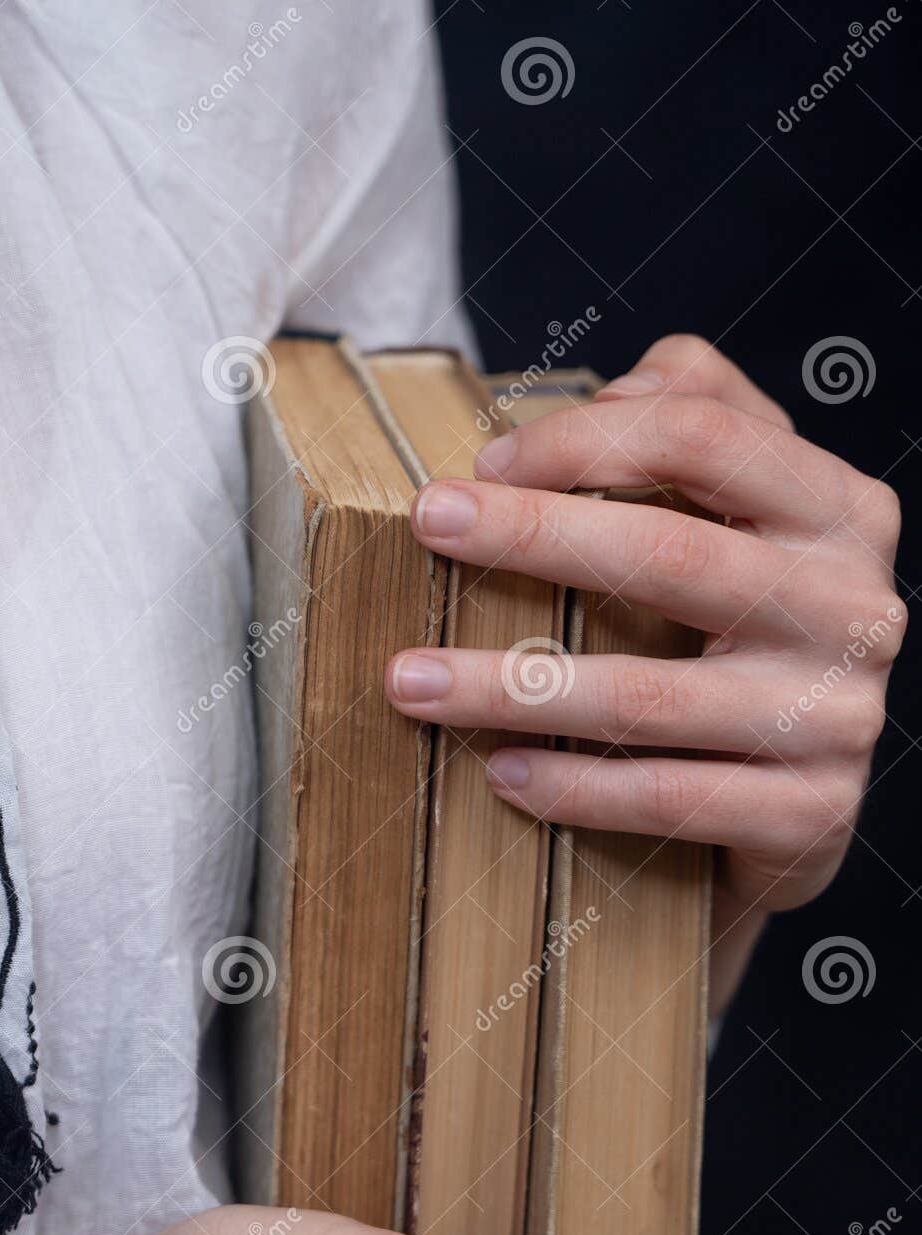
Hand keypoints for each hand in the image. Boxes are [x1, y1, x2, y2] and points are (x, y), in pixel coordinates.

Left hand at [384, 335, 903, 998]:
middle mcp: (854, 609)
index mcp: (839, 511)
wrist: (805, 794)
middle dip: (531, 536)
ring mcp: (838, 718)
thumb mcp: (744, 516)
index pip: (705, 436)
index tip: (482, 464)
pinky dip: (571, 786)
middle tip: (427, 527)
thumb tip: (614, 388)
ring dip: (512, 687)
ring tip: (413, 681)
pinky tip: (499, 772)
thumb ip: (701, 422)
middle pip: (672, 553)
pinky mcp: (809, 814)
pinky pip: (665, 797)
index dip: (583, 439)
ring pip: (649, 697)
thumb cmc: (748, 633)